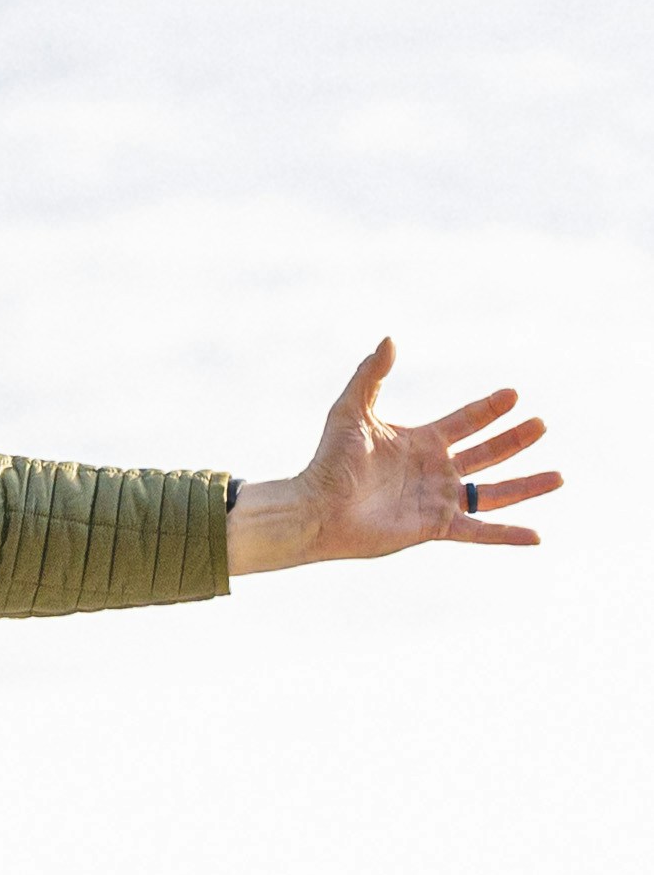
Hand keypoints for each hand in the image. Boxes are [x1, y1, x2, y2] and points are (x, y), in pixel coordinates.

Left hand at [228, 340, 558, 574]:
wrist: (315, 508)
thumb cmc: (329, 461)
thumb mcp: (352, 409)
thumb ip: (372, 374)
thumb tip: (391, 337)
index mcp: (422, 441)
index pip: (467, 421)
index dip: (490, 408)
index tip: (514, 394)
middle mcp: (435, 471)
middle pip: (487, 453)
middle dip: (515, 440)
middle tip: (542, 424)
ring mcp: (438, 500)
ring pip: (493, 492)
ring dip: (526, 485)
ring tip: (559, 476)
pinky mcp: (435, 527)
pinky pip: (479, 531)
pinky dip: (507, 534)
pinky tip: (536, 536)